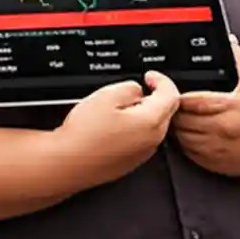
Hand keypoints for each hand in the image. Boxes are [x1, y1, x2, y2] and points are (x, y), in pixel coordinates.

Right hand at [55, 71, 180, 188]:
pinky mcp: (131, 162)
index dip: (162, 80)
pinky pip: (139, 140)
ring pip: (151, 126)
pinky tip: (109, 128)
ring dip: (141, 114)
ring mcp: (142, 154)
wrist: (68, 162)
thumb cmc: (84, 133)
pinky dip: (131, 129)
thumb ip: (129, 88)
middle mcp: (152, 140)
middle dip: (153, 97)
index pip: (171, 95)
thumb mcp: (106, 96)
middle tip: (132, 90)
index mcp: (150, 122)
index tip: (150, 76)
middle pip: (164, 112)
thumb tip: (137, 91)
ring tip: (114, 110)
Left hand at [174, 36, 239, 177]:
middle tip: (171, 105)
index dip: (175, 95)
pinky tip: (190, 133)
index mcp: (229, 106)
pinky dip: (184, 143)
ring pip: (180, 136)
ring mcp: (218, 148)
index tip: (170, 91)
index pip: (187, 100)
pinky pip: (188, 152)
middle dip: (173, 111)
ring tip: (181, 118)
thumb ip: (236, 59)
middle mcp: (223, 129)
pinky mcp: (215, 163)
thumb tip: (228, 39)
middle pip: (180, 119)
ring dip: (176, 127)